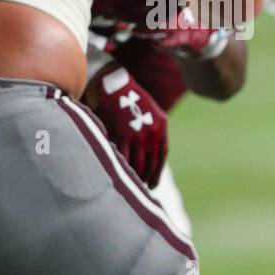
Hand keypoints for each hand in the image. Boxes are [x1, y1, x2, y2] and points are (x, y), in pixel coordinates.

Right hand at [84, 64, 167, 187]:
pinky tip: (118, 176)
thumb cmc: (129, 99)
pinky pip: (123, 158)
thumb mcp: (150, 112)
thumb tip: (150, 154)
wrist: (113, 84)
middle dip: (146, 177)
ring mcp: (136, 134)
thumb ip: (152, 131)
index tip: (153, 184)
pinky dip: (122, 168)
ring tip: (130, 186)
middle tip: (142, 189)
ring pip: (137, 163)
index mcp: (161, 126)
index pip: (161, 155)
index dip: (157, 172)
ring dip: (135, 176)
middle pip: (150, 162)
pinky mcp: (120, 135)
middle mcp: (151, 132)